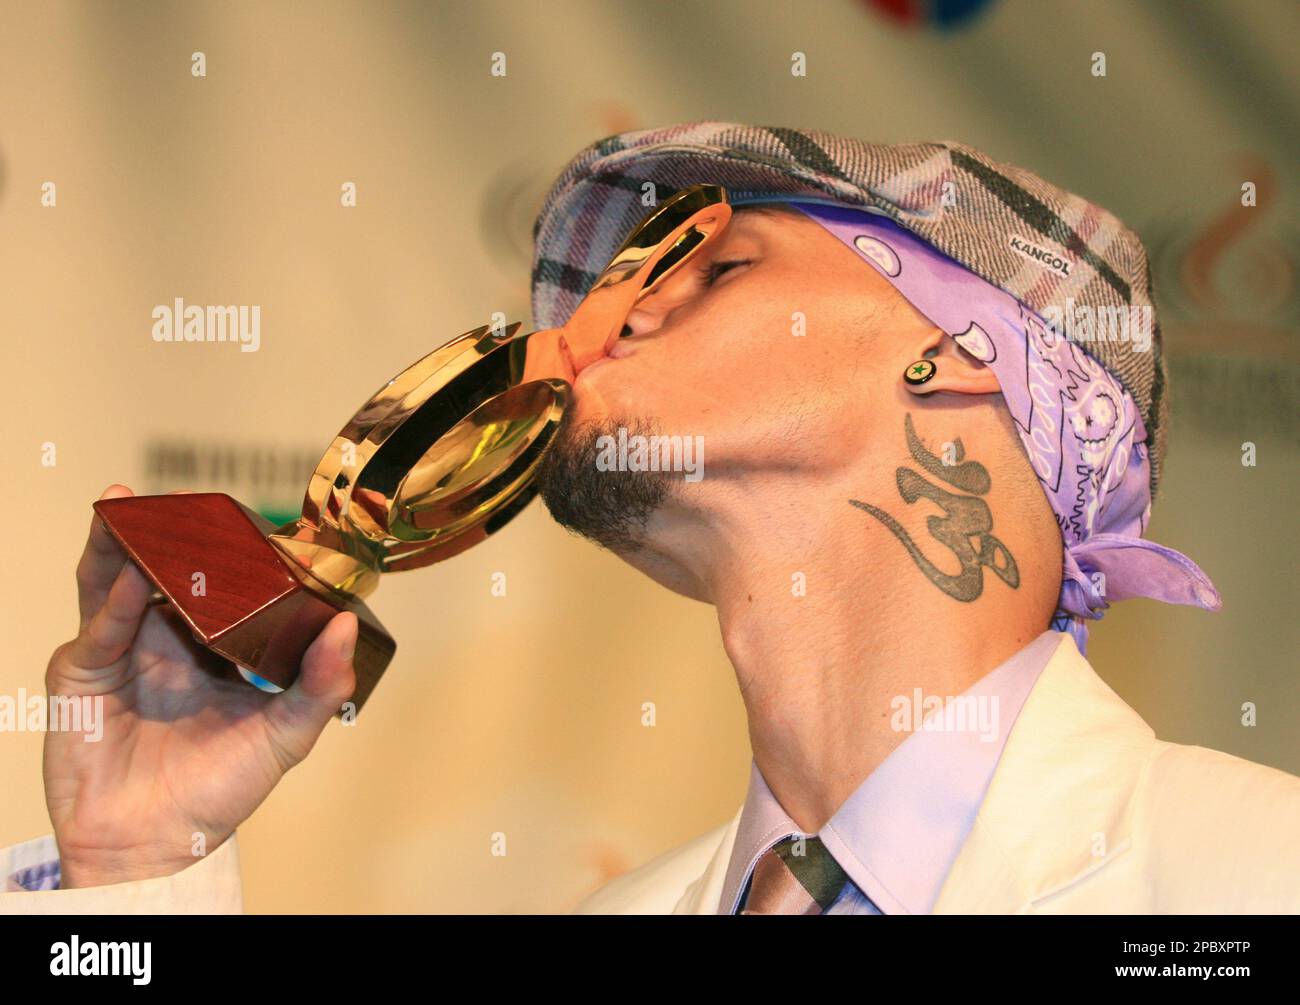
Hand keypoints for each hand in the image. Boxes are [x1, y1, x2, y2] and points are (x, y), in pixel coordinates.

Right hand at [43, 485, 357, 887]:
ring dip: (121, 543)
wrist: (156, 845)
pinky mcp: (84, 672)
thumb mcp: (284, 736)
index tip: (242, 515)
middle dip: (165, 532)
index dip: (226, 550)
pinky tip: (132, 576)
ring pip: (116, 582)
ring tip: (129, 504)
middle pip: (163, 571)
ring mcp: (122, 651)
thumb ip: (320, 686)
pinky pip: (100, 627)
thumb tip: (346, 628)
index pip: (219, 583)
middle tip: (177, 497)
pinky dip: (115, 599)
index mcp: (214, 646)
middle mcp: (166, 639)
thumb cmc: (218, 791)